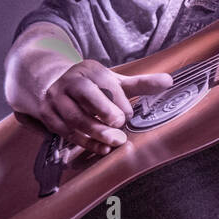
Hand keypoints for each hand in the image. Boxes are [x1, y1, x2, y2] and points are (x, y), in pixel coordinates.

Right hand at [38, 60, 172, 154]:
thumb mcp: (116, 82)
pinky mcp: (48, 115)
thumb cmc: (94, 87)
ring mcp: (56, 99)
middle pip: (86, 95)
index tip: (128, 114)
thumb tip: (170, 80)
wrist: (54, 86)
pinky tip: (101, 148)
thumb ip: (141, 83)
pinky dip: (83, 142)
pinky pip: (65, 131)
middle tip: (120, 127)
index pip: (105, 84)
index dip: (118, 101)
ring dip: (94, 132)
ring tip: (113, 143)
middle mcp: (70, 82)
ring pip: (74, 117)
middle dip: (103, 111)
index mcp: (90, 70)